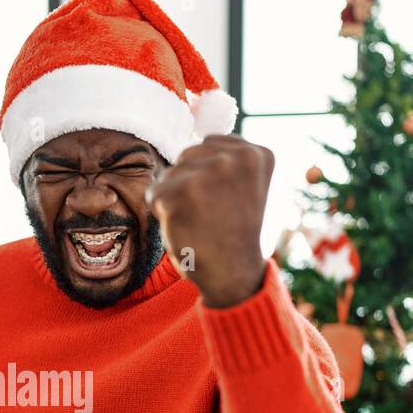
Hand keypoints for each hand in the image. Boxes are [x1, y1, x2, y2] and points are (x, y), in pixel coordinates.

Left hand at [145, 134, 274, 307]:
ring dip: (176, 198)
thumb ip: (229, 160)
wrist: (233, 274)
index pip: (210, 144)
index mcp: (257, 154)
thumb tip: (195, 138)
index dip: (209, 176)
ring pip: (170, 174)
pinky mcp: (178, 192)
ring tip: (200, 221)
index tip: (227, 202)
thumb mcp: (247, 186)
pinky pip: (155, 193)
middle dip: (191, 183)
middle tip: (212, 214)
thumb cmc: (235, 232)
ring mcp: (206, 173)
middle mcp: (234, 157)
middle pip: (188, 155)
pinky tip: (186, 228)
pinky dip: (163, 214)